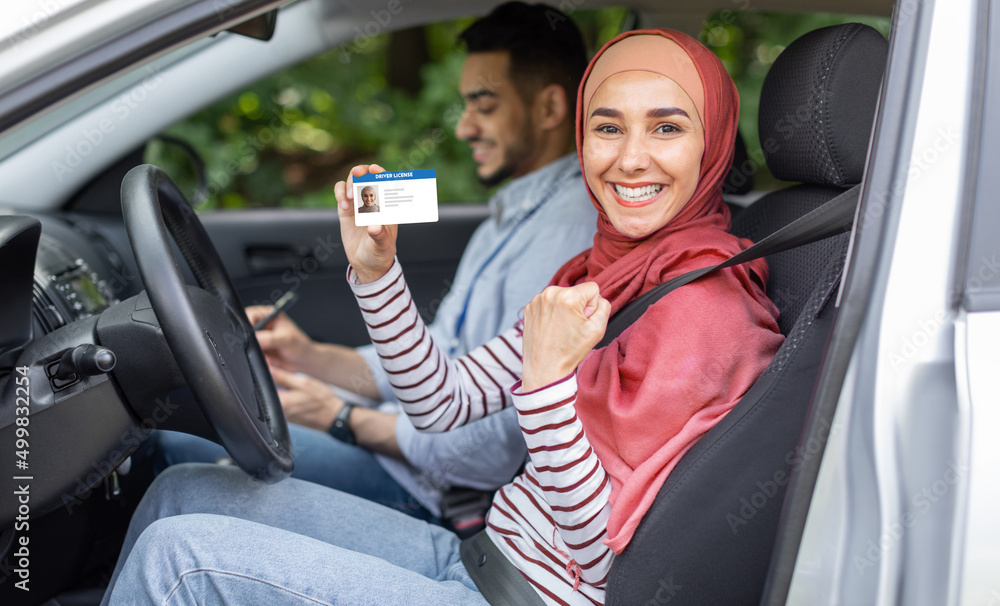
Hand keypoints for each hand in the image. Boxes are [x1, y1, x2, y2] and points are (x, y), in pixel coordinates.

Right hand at [246, 305, 313, 371]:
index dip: (247, 325)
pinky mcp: (259, 347)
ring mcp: (260, 336)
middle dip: (249, 339)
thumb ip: (268, 338)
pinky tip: (267, 360)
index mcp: (270, 314)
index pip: (250, 314)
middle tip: (259, 348)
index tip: (250, 336)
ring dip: (253, 350)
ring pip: (246, 341)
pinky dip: (255, 356)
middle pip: (245, 328)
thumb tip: (254, 339)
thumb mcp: (285, 340)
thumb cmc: (300, 346)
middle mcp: (263, 323)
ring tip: (267, 356)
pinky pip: (250, 351)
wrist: (304, 361)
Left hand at [270, 366, 345, 430]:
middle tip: (284, 377)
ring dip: (278, 392)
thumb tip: (268, 368)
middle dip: (272, 384)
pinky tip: (295, 396)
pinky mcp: (289, 420)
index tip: (270, 368)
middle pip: (267, 395)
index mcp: (282, 403)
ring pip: (274, 401)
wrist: (335, 416)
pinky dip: (285, 400)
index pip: (263, 386)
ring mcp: (284, 418)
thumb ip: (283, 376)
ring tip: (292, 387)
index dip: (265, 375)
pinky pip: (281, 408)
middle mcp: (279, 413)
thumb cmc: (322, 400)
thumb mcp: (304, 382)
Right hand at [334, 164, 397, 282]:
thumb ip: (380, 236)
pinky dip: (340, 193)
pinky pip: (341, 192)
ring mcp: (359, 204)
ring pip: (353, 181)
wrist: (366, 263)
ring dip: (350, 184)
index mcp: (387, 206)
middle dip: (362, 171)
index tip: (374, 170)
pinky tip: (343, 205)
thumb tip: (374, 227)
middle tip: (357, 174)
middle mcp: (373, 201)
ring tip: (349, 199)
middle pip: (367, 176)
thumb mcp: (382, 246)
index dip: (380, 173)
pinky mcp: (346, 209)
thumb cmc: (380, 253)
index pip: (386, 183)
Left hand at [520, 282, 609, 391]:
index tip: (583, 321)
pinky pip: (548, 303)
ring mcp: (537, 300)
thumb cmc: (569, 352)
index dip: (592, 306)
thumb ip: (604, 307)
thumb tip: (598, 298)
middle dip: (578, 307)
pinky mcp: (529, 308)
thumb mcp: (597, 330)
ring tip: (560, 329)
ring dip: (564, 310)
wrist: (544, 368)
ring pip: (562, 297)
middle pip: (576, 292)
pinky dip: (552, 313)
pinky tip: (551, 329)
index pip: (592, 288)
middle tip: (571, 328)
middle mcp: (550, 293)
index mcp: (567, 296)